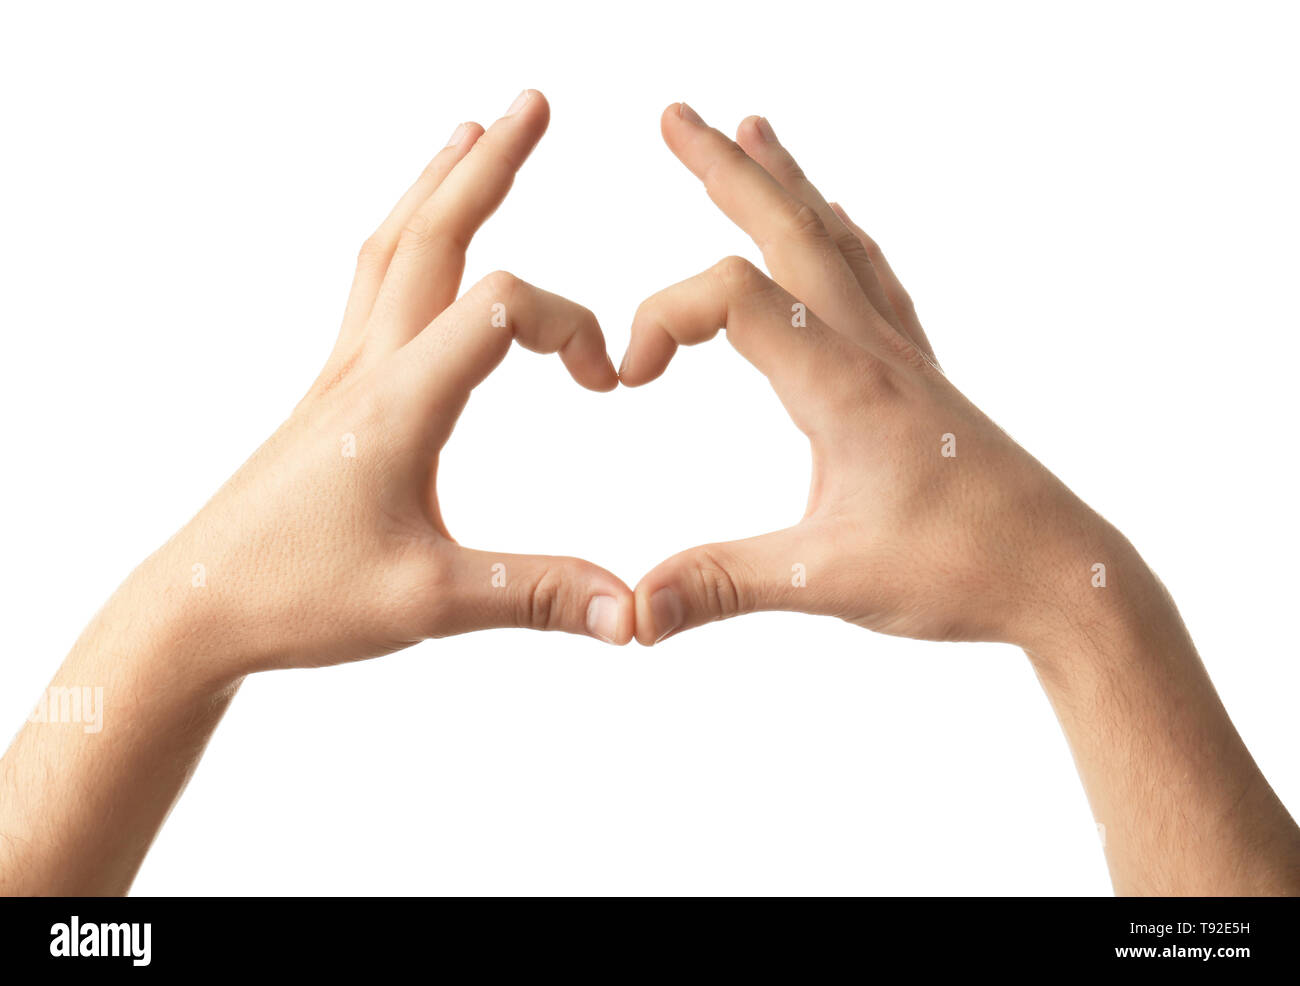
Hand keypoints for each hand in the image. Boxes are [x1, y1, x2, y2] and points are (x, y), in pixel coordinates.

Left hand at [143, 89, 633, 681]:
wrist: (195, 608)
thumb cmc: (300, 600)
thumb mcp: (429, 602)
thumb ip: (537, 595)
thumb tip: (634, 615)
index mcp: (397, 403)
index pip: (497, 306)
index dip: (569, 322)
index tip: (605, 381)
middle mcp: (366, 368)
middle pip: (430, 235)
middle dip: (488, 166)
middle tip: (531, 102)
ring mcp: (341, 374)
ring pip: (391, 250)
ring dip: (436, 186)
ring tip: (471, 135)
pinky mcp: (331, 394)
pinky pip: (371, 288)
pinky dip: (407, 240)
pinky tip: (416, 243)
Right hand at [621, 104, 1123, 647]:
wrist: (1065, 575)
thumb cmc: (961, 568)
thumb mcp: (827, 581)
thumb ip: (722, 584)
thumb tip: (631, 613)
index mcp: (841, 382)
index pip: (729, 296)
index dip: (659, 319)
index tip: (626, 379)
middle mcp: (872, 349)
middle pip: (790, 229)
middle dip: (724, 169)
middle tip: (675, 115)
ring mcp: (902, 356)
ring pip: (836, 241)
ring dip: (787, 183)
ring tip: (754, 129)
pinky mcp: (920, 376)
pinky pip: (877, 280)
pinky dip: (844, 235)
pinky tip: (840, 220)